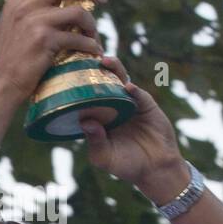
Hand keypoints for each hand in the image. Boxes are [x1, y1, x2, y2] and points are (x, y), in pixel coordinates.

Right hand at [0, 0, 107, 100]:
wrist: (1, 84)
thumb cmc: (4, 62)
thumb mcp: (3, 33)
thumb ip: (10, 25)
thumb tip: (1, 30)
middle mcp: (25, 5)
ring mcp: (36, 22)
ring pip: (78, 12)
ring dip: (92, 24)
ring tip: (94, 36)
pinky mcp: (46, 40)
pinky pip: (79, 38)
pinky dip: (90, 46)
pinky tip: (93, 53)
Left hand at [79, 59, 186, 200]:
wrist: (155, 169)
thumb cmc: (126, 165)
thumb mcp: (105, 157)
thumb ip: (95, 142)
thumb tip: (85, 121)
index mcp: (97, 117)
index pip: (85, 96)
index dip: (77, 83)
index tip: (67, 69)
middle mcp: (111, 106)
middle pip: (101, 81)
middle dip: (94, 67)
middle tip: (85, 55)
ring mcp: (129, 103)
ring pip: (120, 80)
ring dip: (114, 69)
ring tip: (106, 61)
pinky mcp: (146, 105)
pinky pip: (139, 94)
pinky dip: (133, 90)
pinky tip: (128, 87)